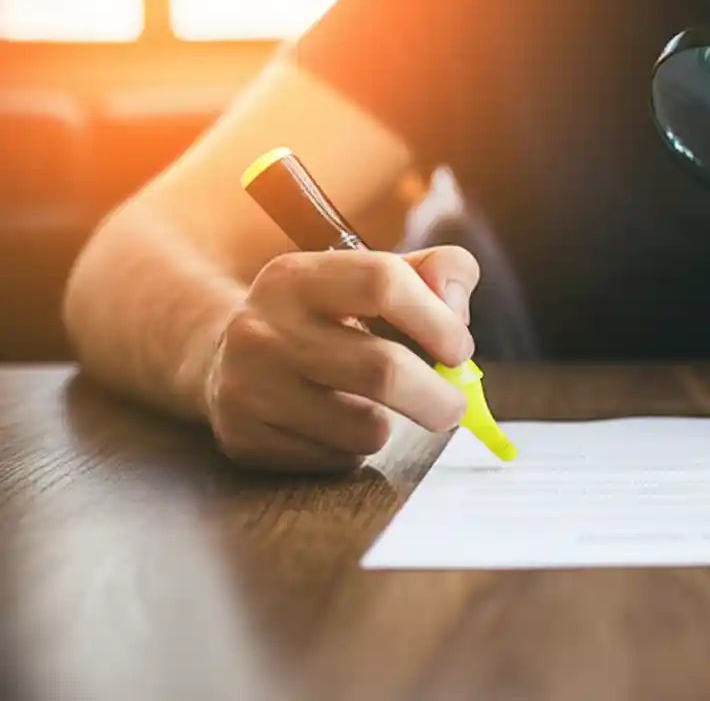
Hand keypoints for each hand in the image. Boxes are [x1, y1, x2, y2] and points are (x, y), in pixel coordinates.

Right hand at [204, 246, 478, 472]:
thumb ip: (433, 273)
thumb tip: (458, 311)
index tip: (460, 350)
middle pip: (383, 370)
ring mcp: (248, 387)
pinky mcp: (244, 439)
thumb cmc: (325, 318)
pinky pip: (337, 461)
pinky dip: (352, 450)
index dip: (438, 320)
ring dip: (388, 426)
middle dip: (437, 397)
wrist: (223, 359)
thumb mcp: (370, 278)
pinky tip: (330, 425)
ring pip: (366, 428)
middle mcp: (263, 328)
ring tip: (369, 407)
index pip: (383, 283)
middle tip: (454, 408)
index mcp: (297, 276)